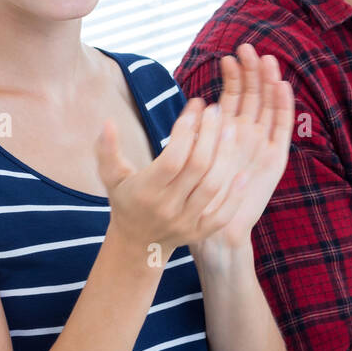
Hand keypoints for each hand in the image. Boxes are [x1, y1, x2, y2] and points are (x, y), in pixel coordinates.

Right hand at [96, 44, 293, 257]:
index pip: (173, 158)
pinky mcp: (201, 232)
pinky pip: (223, 215)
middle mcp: (167, 207)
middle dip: (210, 134)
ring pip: (213, 186)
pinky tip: (244, 173)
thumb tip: (108, 122)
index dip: (186, 130)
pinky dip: (235, 196)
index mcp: (146, 191)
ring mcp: (186, 221)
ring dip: (225, 156)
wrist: (137, 245)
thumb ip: (107, 150)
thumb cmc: (126, 201)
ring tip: (231, 128)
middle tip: (216, 110)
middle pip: (198, 167)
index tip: (195, 105)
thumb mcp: (112, 177)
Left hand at [196, 43, 295, 252]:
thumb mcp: (186, 162)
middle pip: (253, 95)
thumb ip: (189, 137)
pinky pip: (281, 127)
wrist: (217, 231)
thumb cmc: (196, 198)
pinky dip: (283, 106)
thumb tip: (183, 108)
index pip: (234, 96)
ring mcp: (263, 145)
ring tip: (266, 59)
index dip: (233, 77)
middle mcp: (248, 135)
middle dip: (252, 71)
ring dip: (269, 82)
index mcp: (228, 133)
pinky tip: (282, 86)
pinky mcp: (276, 158)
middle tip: (248, 47)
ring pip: (268, 105)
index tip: (227, 56)